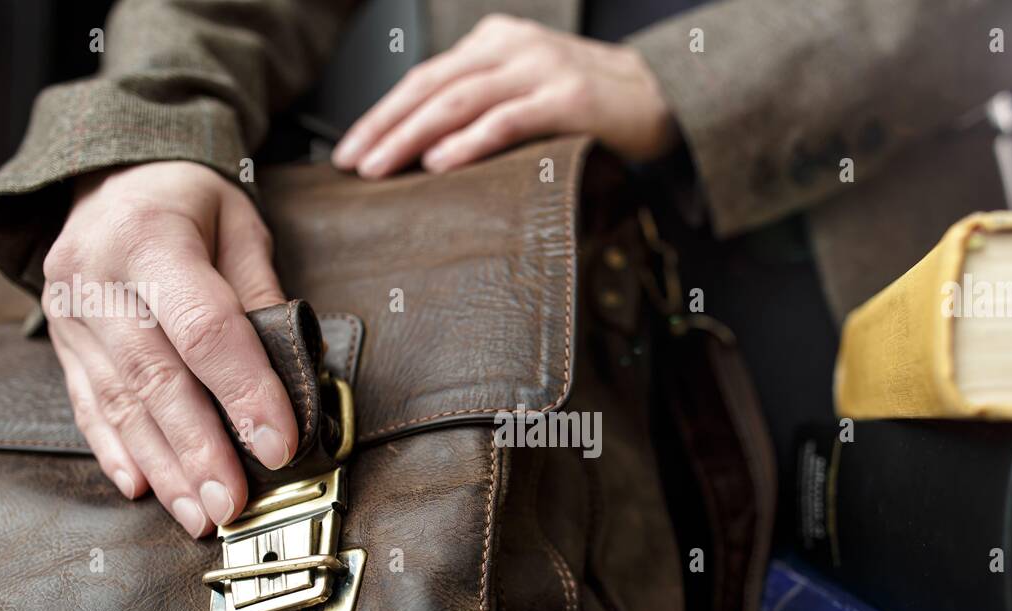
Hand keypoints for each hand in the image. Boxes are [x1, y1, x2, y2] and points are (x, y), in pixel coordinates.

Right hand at [43, 161, 297, 536]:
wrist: (109, 174)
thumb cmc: (187, 201)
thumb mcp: (239, 225)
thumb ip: (262, 295)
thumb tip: (291, 373)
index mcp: (151, 237)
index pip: (204, 327)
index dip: (244, 391)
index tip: (278, 443)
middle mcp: (98, 277)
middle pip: (154, 378)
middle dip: (199, 451)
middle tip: (232, 504)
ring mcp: (70, 314)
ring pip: (119, 404)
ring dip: (163, 468)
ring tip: (200, 514)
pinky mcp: (62, 343)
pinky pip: (88, 406)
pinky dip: (117, 452)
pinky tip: (143, 488)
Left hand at [332, 14, 676, 177]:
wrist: (660, 96)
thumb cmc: (590, 102)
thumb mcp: (526, 87)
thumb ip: (482, 102)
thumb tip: (424, 146)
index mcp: (494, 42)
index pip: (424, 78)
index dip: (382, 114)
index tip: (350, 149)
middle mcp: (511, 47)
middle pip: (431, 87)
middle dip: (384, 127)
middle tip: (352, 162)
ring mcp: (540, 69)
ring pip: (459, 101)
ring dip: (412, 137)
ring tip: (381, 167)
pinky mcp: (568, 99)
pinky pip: (507, 120)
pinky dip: (469, 141)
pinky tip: (439, 161)